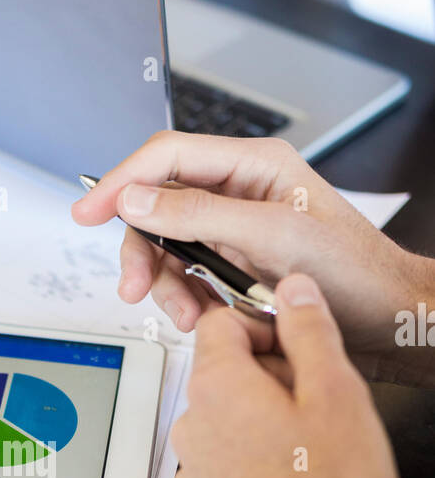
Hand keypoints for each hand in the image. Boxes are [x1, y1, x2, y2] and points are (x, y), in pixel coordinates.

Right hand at [73, 132, 432, 383]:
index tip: (88, 211)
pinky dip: (191, 305)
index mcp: (252, 165)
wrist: (388, 319)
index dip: (121, 182)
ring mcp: (235, 232)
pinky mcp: (236, 268)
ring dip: (171, 288)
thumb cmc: (352, 271)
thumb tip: (137, 200)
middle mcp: (239, 193)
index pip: (166, 157)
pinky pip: (191, 283)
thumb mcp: (271, 236)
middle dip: (145, 252)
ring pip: (170, 253)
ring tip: (191, 316)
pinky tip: (210, 320)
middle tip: (136, 287)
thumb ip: (198, 214)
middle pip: (157, 210)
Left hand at [171, 274, 399, 477]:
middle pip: (226, 375)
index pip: (221, 323)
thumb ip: (309, 331)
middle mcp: (193, 427)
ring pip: (228, 424)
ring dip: (264, 425)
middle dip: (272, 379)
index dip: (266, 326)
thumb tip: (293, 290)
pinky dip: (255, 467)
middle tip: (320, 406)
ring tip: (312, 453)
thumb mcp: (336, 392)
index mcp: (218, 387)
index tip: (299, 345)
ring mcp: (194, 473)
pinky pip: (227, 468)